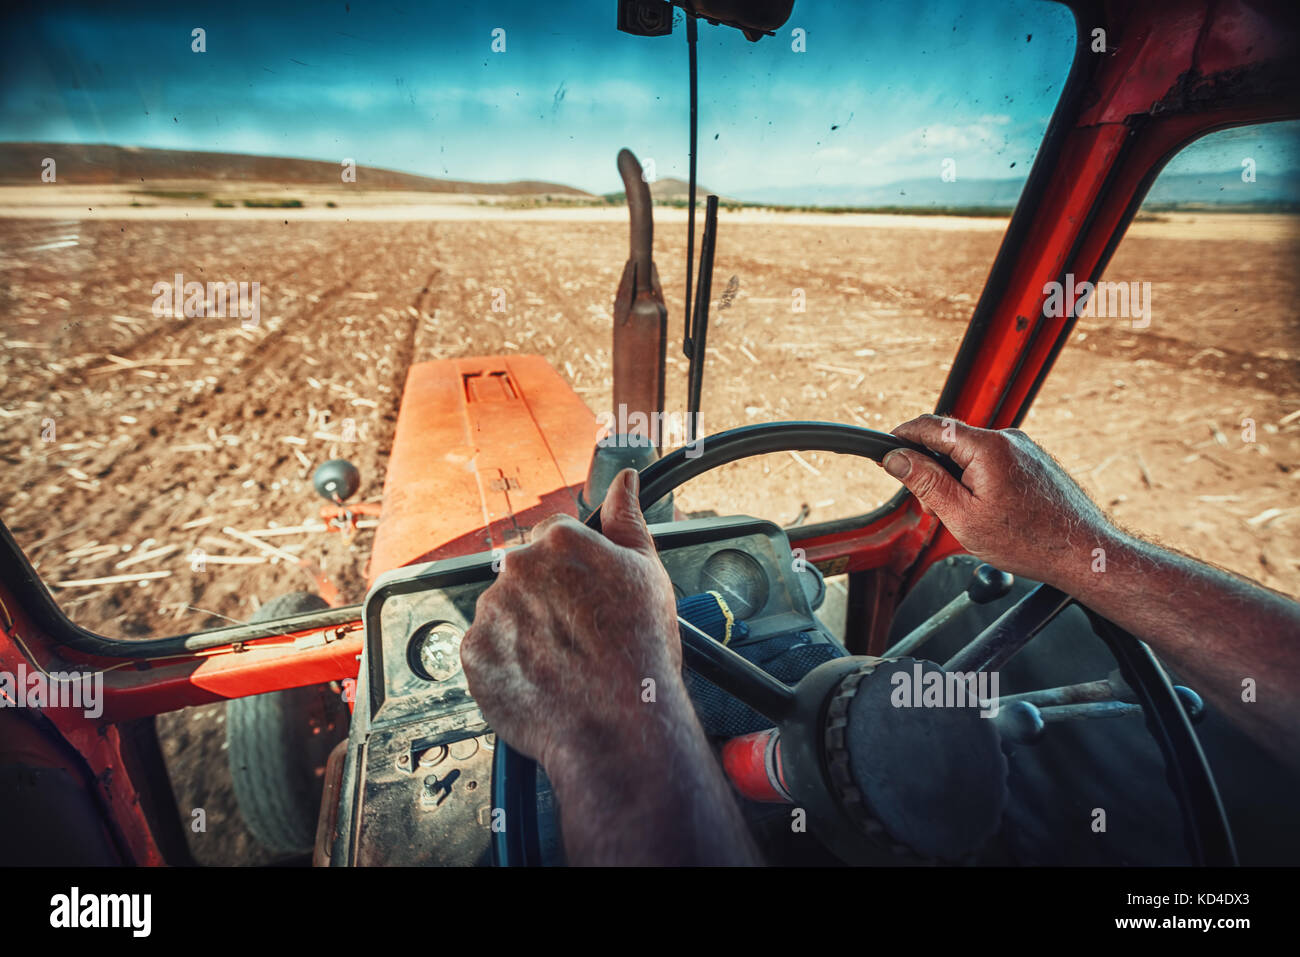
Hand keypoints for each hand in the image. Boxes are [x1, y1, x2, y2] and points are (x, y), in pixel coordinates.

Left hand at [461, 467, 685, 774]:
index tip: (585, 600)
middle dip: (545, 600)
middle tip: (577, 636)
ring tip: (562, 664)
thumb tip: (624, 482)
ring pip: (503, 613)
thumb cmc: (640, 653)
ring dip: (523, 632)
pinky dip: (507, 664)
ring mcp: (491, 611)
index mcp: (559, 542)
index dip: (572, 574)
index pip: (552, 540)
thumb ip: (627, 520)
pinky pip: (486, 652)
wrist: (619, 727)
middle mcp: (517, 568)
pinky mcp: (473, 654)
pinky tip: (542, 679)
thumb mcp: (647, 574)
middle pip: (523, 575)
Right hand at [879, 414, 1116, 585]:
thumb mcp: (963, 516)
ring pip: (971, 453)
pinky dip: (977, 479)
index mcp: (988, 448)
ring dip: (955, 477)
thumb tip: (896, 458)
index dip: (902, 436)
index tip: (885, 450)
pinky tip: (985, 510)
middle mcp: (1008, 439)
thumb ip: (926, 483)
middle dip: (931, 468)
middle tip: (930, 506)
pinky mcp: (1032, 460)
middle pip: (950, 441)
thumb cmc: (1029, 541)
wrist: (1082, 551)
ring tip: (964, 515)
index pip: (931, 427)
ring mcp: (1023, 448)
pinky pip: (992, 461)